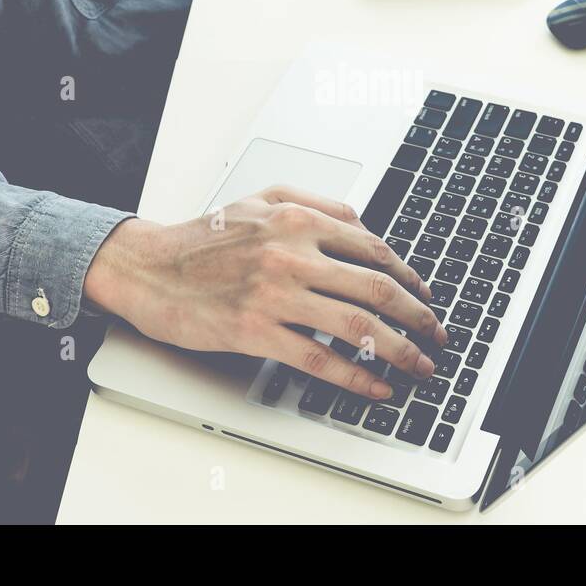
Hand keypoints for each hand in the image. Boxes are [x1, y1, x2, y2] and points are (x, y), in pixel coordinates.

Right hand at [84, 185, 448, 399]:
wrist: (148, 268)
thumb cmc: (204, 238)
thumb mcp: (262, 199)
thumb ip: (316, 204)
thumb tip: (364, 223)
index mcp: (298, 220)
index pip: (373, 250)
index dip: (410, 277)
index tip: (426, 298)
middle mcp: (291, 254)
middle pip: (375, 287)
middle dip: (417, 316)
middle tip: (437, 336)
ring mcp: (274, 295)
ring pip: (355, 325)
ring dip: (398, 350)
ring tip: (419, 366)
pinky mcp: (255, 332)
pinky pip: (318, 359)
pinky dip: (356, 376)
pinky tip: (376, 387)